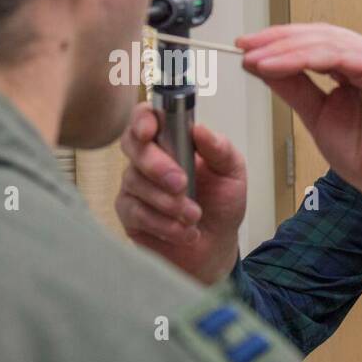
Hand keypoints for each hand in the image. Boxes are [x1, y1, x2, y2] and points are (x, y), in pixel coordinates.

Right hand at [115, 103, 247, 284]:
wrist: (216, 244)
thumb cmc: (221, 203)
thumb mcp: (232, 173)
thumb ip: (219, 149)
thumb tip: (200, 129)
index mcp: (171, 140)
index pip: (146, 116)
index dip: (142, 119)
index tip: (150, 131)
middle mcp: (148, 158)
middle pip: (132, 145)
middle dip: (155, 165)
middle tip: (181, 183)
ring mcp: (135, 185)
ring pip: (135, 182)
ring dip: (168, 202)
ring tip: (194, 216)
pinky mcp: (129, 214)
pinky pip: (135, 212)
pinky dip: (164, 224)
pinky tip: (184, 231)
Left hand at [238, 23, 361, 203]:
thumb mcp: (317, 115)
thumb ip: (293, 87)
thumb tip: (262, 65)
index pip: (316, 43)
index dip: (280, 42)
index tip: (247, 49)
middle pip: (318, 36)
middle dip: (275, 40)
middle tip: (243, 46)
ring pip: (323, 42)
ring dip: (282, 48)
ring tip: (252, 58)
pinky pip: (333, 55)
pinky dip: (298, 59)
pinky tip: (272, 66)